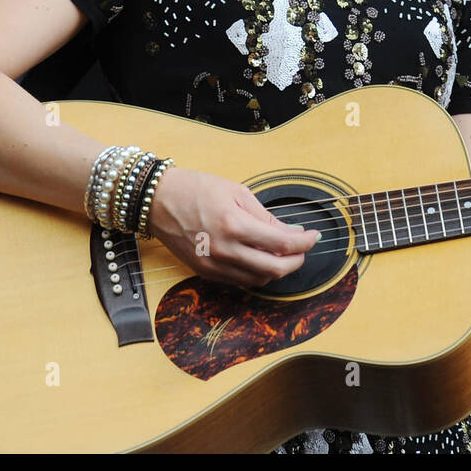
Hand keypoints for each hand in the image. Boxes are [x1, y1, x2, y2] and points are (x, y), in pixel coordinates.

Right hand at [147, 167, 320, 288]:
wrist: (157, 201)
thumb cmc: (196, 189)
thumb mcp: (237, 192)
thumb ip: (265, 216)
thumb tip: (289, 231)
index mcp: (234, 225)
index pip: (282, 244)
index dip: (304, 242)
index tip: (313, 236)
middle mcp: (225, 250)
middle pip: (274, 269)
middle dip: (296, 261)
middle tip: (303, 249)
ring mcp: (213, 265)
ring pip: (258, 280)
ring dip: (277, 270)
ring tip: (284, 254)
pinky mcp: (204, 272)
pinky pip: (240, 281)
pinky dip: (256, 273)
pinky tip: (261, 258)